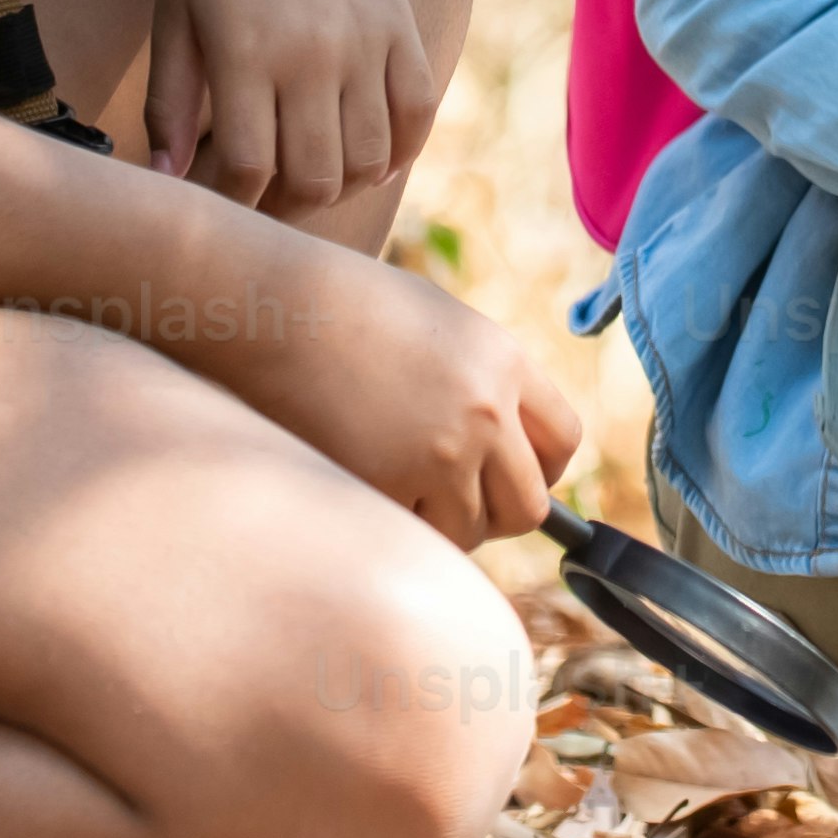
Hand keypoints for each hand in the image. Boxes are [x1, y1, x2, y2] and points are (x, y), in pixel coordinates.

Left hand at [132, 0, 441, 225]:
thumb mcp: (173, 14)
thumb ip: (169, 104)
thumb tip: (166, 181)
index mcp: (245, 51)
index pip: (247, 171)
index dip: (230, 204)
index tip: (215, 201)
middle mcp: (312, 50)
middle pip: (312, 178)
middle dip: (283, 208)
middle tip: (261, 201)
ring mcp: (365, 37)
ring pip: (367, 157)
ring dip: (336, 184)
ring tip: (306, 177)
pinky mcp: (399, 23)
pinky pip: (415, 113)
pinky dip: (396, 150)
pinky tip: (365, 155)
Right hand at [200, 233, 583, 550]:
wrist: (274, 305)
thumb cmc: (344, 310)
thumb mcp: (439, 326)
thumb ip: (482, 383)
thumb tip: (506, 451)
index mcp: (503, 362)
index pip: (563, 441)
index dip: (541, 469)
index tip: (513, 478)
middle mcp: (485, 411)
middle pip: (528, 504)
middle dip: (496, 513)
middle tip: (457, 504)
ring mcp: (438, 453)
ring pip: (469, 530)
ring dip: (441, 524)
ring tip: (401, 490)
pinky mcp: (387, 484)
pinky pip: (414, 533)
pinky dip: (396, 524)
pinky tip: (366, 486)